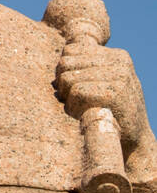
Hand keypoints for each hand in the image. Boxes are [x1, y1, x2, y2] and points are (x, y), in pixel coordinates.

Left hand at [57, 42, 155, 160]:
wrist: (134, 142)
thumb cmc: (110, 111)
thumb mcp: (100, 82)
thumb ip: (83, 67)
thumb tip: (59, 62)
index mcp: (117, 56)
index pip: (69, 50)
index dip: (63, 70)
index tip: (75, 86)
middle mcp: (120, 62)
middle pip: (65, 63)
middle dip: (63, 84)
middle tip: (75, 100)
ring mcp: (120, 77)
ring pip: (68, 78)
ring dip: (67, 98)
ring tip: (82, 107)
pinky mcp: (116, 93)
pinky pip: (76, 91)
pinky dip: (73, 106)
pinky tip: (85, 114)